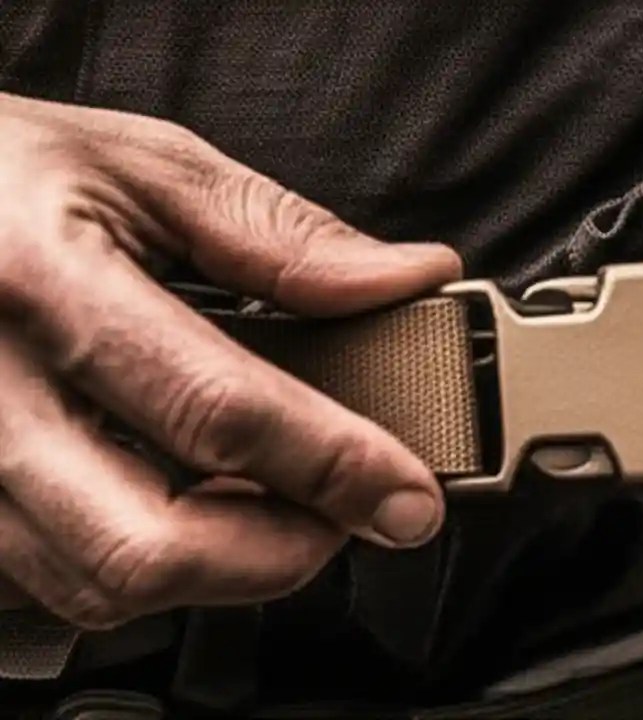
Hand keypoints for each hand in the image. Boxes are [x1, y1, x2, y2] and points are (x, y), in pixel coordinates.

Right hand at [0, 93, 459, 626]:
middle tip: (341, 516)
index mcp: (43, 281)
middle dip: (277, 554)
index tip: (408, 498)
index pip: (216, 408)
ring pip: (95, 586)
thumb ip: (279, 235)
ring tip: (267, 505)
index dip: (334, 466)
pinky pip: (44, 586)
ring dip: (215, 570)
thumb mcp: (142, 167)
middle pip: (143, 544)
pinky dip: (135, 570)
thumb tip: (403, 279)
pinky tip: (176, 512)